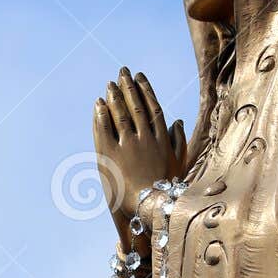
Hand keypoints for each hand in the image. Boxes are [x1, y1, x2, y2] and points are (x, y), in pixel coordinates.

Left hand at [92, 68, 186, 247]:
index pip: (152, 107)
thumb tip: (178, 121)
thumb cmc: (167, 188)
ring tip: (110, 84)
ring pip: (120, 114)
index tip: (140, 77)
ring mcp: (127, 145)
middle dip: (129, 86)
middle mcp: (145, 137)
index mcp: (162, 139)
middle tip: (123, 72)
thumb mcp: (178, 163)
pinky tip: (98, 104)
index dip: (145, 90)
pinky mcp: (110, 154)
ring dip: (114, 97)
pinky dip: (101, 115)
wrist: (149, 206)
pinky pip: (104, 129)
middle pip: (135, 106)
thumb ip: (179, 141)